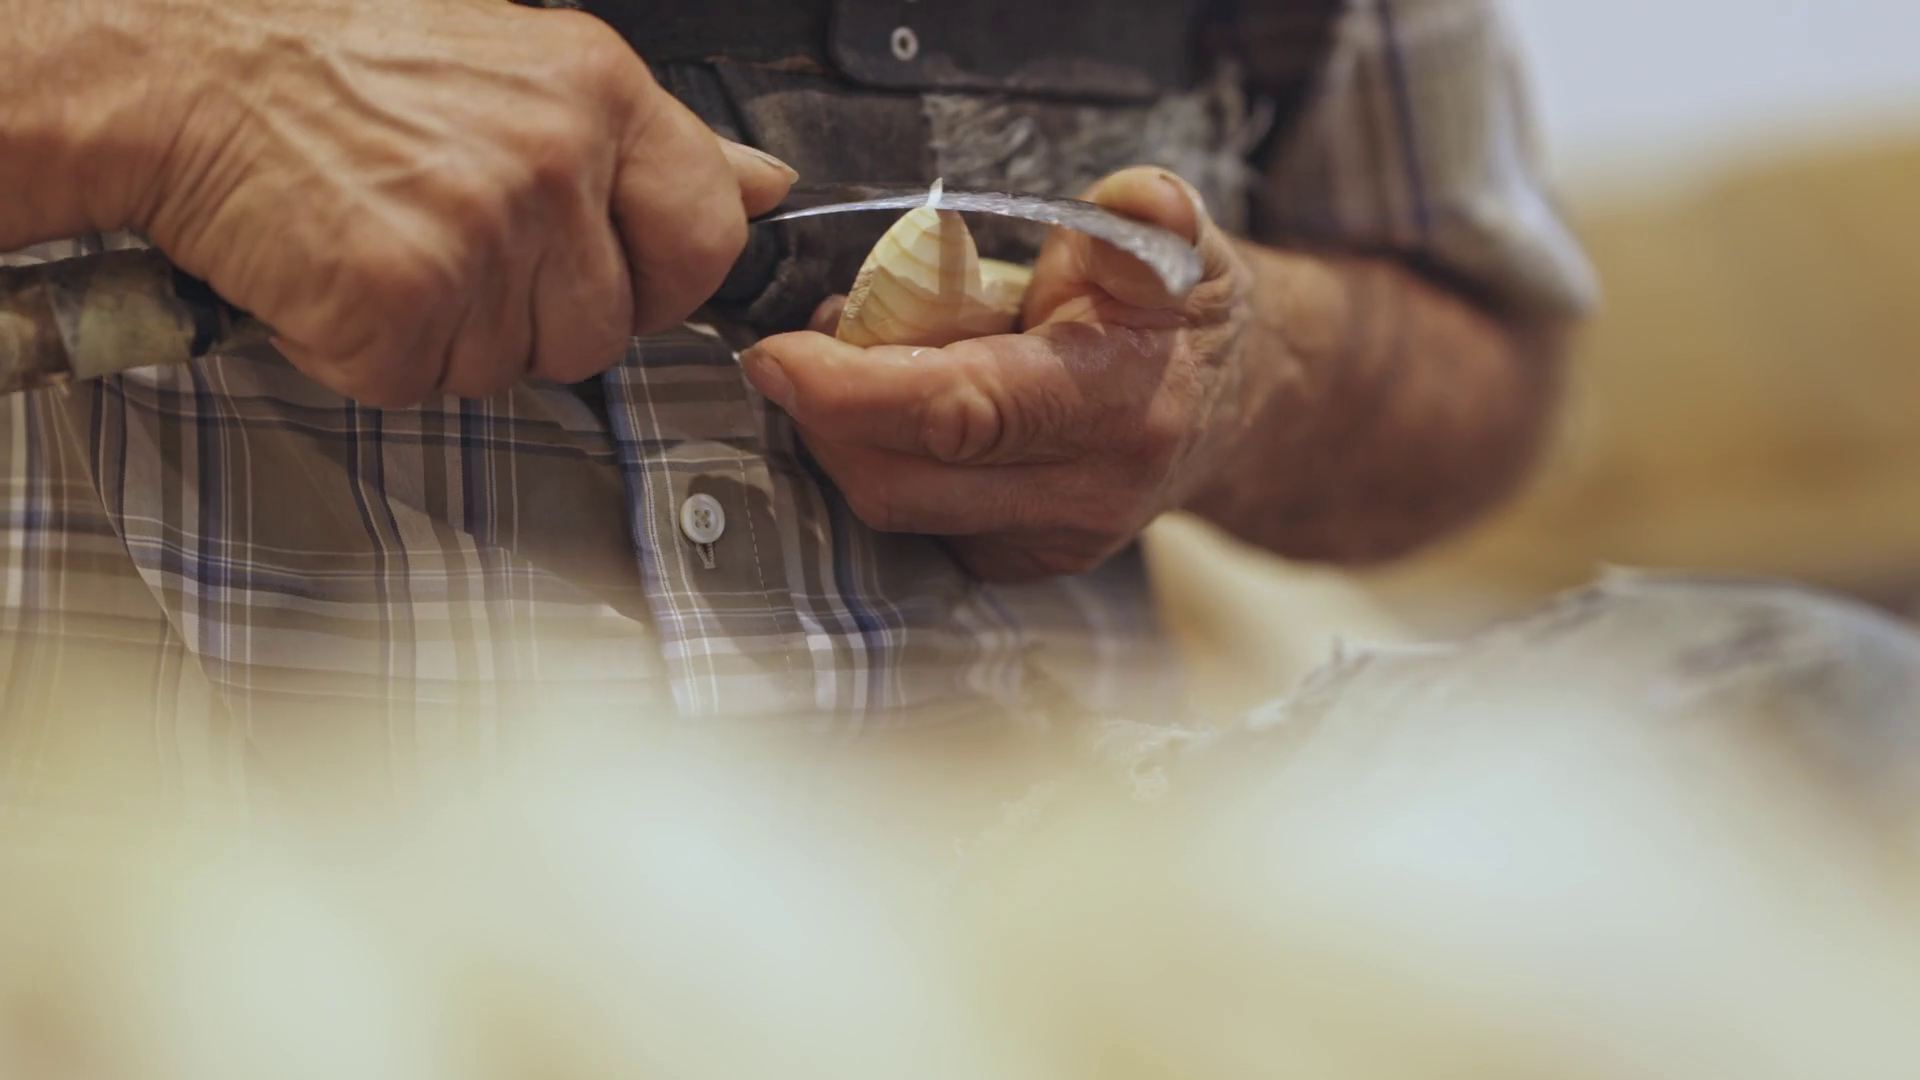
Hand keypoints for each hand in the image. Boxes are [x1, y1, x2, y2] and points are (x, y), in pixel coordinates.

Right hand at [116, 0, 794, 404]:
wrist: (181, 71)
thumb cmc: (338, 64)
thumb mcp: (523, 65)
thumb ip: (651, 140)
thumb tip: (763, 187)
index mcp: (595, 91)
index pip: (709, 235)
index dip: (664, 277)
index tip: (615, 274)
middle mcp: (553, 161)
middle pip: (604, 329)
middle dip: (534, 317)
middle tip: (451, 243)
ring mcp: (480, 236)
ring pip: (514, 366)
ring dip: (451, 336)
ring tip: (388, 245)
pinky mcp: (402, 304)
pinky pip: (421, 382)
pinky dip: (369, 352)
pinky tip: (337, 274)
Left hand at [742, 168, 1275, 582]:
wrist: (1237, 408)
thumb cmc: (1181, 316)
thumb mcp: (1179, 243)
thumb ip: (1153, 215)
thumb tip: (1143, 200)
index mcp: (1119, 398)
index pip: (960, 414)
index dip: (849, 390)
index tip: (777, 352)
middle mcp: (1090, 488)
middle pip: (903, 480)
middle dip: (823, 414)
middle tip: (804, 346)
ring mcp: (1058, 541)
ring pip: (899, 510)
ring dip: (844, 442)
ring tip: (851, 369)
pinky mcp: (1028, 564)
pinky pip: (918, 529)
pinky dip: (883, 469)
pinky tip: (895, 419)